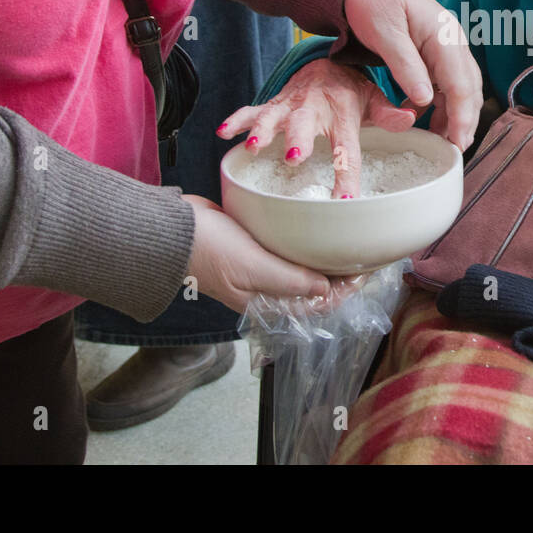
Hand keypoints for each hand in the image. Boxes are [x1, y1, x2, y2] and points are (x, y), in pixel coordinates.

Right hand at [182, 194, 345, 312]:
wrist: (169, 228)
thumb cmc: (206, 250)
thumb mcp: (253, 268)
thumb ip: (290, 281)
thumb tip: (326, 290)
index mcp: (264, 302)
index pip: (315, 304)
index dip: (343, 290)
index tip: (364, 270)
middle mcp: (264, 288)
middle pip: (311, 286)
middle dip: (337, 274)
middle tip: (361, 252)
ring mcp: (257, 266)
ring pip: (300, 266)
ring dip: (322, 257)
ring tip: (345, 240)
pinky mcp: (251, 244)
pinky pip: (284, 247)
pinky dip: (302, 241)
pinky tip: (314, 228)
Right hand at [218, 58, 415, 197]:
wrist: (325, 64)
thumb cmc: (350, 93)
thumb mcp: (373, 100)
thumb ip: (388, 114)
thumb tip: (410, 119)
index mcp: (342, 113)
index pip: (346, 148)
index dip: (345, 174)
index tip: (344, 200)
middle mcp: (314, 109)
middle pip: (305, 125)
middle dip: (298, 140)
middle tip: (295, 157)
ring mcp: (290, 106)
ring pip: (274, 117)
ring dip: (263, 131)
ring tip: (255, 147)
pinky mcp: (272, 104)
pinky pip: (251, 111)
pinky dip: (237, 120)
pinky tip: (224, 133)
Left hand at [343, 0, 482, 151]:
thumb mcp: (384, 32)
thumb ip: (406, 66)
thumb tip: (425, 100)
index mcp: (443, 36)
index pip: (460, 84)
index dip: (462, 117)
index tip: (458, 143)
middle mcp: (453, 41)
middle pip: (469, 88)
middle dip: (465, 120)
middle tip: (455, 150)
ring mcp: (448, 46)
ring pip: (461, 86)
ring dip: (455, 113)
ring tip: (443, 139)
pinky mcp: (438, 50)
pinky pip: (448, 80)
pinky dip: (442, 102)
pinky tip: (427, 116)